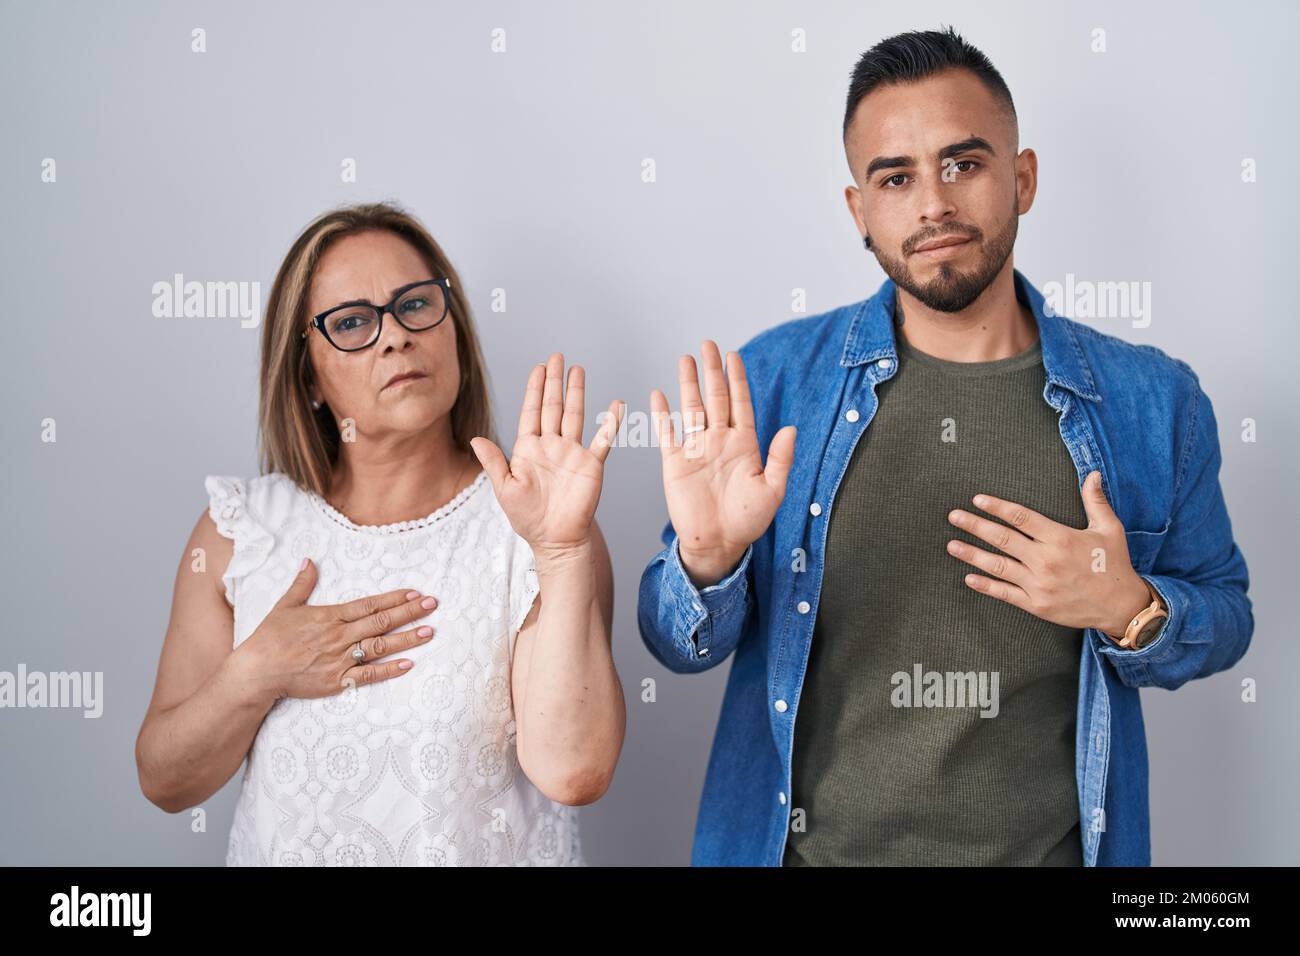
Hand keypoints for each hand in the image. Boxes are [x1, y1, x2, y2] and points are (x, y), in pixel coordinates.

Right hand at [237, 558, 437, 702]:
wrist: (257, 672)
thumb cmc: (270, 638)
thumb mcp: (285, 606)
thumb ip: (302, 584)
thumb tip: (310, 560)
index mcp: (330, 616)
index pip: (369, 605)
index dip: (393, 598)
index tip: (415, 593)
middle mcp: (339, 636)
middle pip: (380, 622)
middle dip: (408, 612)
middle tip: (433, 605)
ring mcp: (339, 659)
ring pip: (380, 646)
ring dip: (406, 639)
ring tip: (429, 632)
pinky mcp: (337, 681)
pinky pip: (368, 675)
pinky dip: (389, 670)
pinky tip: (409, 664)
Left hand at [470, 353, 622, 564]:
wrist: (556, 540)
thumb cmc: (528, 519)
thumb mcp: (504, 489)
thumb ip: (492, 462)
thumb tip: (475, 438)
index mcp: (529, 449)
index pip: (532, 412)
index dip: (535, 389)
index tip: (538, 368)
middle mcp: (551, 446)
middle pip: (553, 406)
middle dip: (554, 381)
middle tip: (557, 357)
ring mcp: (572, 453)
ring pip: (575, 415)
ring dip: (576, 392)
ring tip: (578, 370)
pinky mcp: (591, 464)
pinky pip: (603, 439)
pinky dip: (610, 422)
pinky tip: (616, 405)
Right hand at [650, 341, 795, 587]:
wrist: (718, 543)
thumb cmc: (748, 521)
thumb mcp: (773, 490)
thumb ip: (780, 459)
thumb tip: (790, 428)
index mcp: (744, 444)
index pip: (740, 403)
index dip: (737, 379)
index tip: (733, 355)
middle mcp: (719, 441)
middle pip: (715, 397)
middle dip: (712, 371)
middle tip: (707, 344)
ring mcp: (696, 450)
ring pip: (691, 408)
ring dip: (688, 384)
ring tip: (685, 359)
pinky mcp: (675, 463)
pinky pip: (667, 433)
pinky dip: (661, 414)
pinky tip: (658, 394)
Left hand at [943, 470, 1152, 636]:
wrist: (1121, 606)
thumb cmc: (1114, 564)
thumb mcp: (1109, 529)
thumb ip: (1095, 501)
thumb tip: (1092, 474)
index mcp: (1060, 538)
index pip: (1021, 517)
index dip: (997, 507)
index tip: (977, 499)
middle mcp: (1045, 559)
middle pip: (1003, 538)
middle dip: (975, 526)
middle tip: (954, 516)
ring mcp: (1039, 584)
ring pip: (998, 565)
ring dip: (972, 554)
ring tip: (952, 545)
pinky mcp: (1036, 604)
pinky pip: (1005, 593)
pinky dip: (985, 585)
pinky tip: (968, 577)